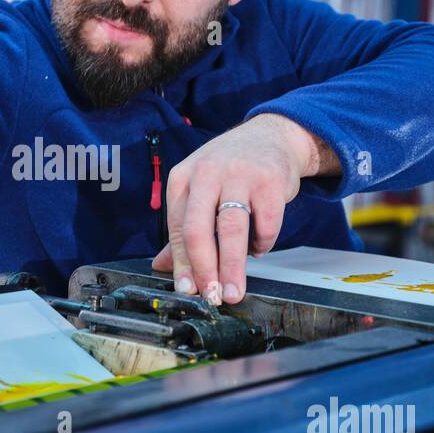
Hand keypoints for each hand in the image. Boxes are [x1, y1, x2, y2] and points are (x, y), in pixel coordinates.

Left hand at [152, 114, 331, 305]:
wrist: (272, 137)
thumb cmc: (230, 169)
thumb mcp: (199, 190)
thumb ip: (182, 230)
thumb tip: (162, 266)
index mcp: (183, 178)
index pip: (178, 228)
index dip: (182, 264)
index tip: (188, 289)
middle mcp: (207, 174)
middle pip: (199, 230)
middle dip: (204, 269)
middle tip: (212, 295)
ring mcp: (239, 175)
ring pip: (231, 230)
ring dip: (233, 266)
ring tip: (235, 289)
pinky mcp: (270, 181)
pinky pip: (265, 223)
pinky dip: (262, 243)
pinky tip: (258, 248)